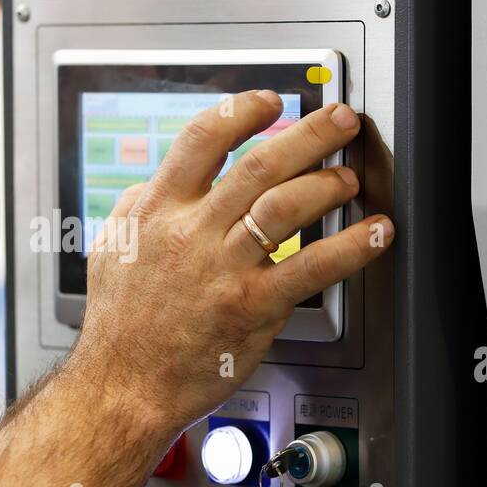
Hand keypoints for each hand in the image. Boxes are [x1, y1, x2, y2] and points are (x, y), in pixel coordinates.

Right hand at [67, 92, 393, 437]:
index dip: (243, 111)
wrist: (123, 386)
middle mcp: (194, 232)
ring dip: (329, 184)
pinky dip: (351, 247)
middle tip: (342, 120)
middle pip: (260, 164)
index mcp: (158, 210)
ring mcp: (226, 269)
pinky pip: (312, 268)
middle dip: (310, 134)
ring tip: (352, 177)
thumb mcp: (110, 249)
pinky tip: (376, 233)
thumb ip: (139, 207)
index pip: (203, 139)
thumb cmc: (121, 325)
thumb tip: (158, 178)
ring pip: (287, 207)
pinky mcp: (254, 307)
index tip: (272, 100)